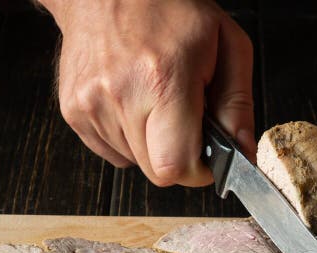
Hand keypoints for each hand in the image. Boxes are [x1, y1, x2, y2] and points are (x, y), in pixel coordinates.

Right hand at [42, 0, 255, 186]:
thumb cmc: (169, 9)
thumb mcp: (226, 44)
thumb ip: (237, 105)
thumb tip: (243, 153)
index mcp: (163, 79)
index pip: (175, 167)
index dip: (198, 172)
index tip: (207, 157)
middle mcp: (121, 95)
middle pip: (157, 172)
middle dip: (179, 156)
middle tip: (185, 121)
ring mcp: (91, 105)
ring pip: (134, 162)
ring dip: (152, 144)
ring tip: (155, 100)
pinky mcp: (73, 111)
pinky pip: (112, 151)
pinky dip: (128, 137)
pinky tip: (133, 102)